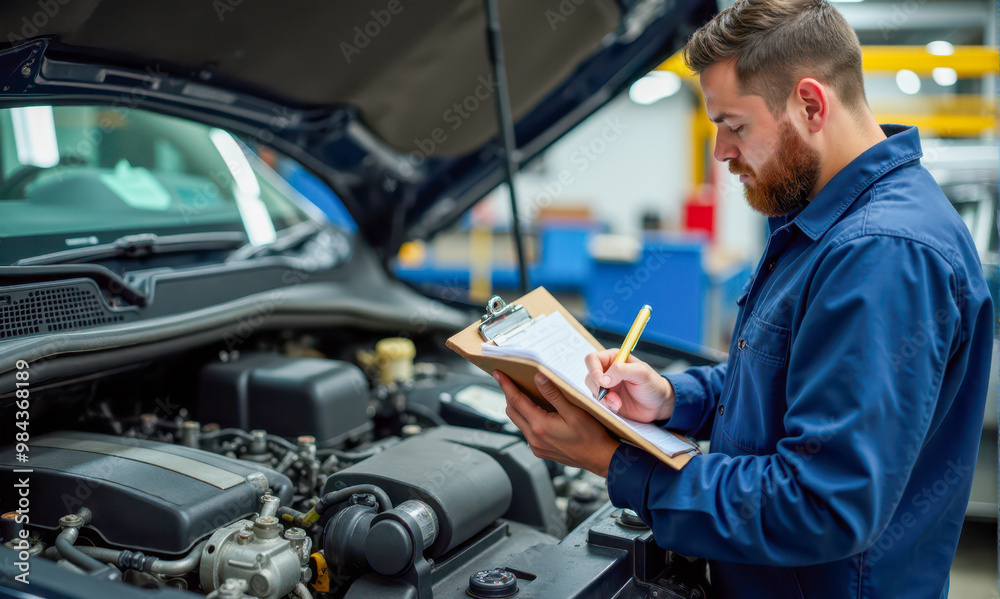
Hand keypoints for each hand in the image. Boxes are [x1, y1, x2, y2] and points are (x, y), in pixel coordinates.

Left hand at [494, 370, 619, 477]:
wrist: (600, 459)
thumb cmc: (592, 436)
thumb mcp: (575, 412)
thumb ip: (554, 394)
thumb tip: (538, 378)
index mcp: (540, 426)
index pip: (516, 400)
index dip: (506, 385)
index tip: (498, 373)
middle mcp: (534, 438)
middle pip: (512, 411)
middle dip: (509, 394)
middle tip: (509, 380)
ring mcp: (536, 446)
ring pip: (518, 421)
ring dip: (518, 406)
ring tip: (523, 392)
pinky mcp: (540, 451)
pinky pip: (526, 431)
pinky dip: (526, 418)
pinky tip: (536, 411)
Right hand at [584, 349, 674, 422]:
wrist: (659, 406)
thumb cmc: (653, 385)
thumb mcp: (642, 373)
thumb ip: (622, 370)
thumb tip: (603, 379)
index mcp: (614, 358)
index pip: (592, 359)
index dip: (593, 370)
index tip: (602, 383)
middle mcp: (607, 371)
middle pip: (590, 376)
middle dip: (599, 388)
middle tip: (612, 396)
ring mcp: (607, 386)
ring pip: (592, 390)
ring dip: (603, 399)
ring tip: (618, 403)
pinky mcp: (607, 400)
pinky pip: (598, 402)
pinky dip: (606, 406)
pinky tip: (618, 407)